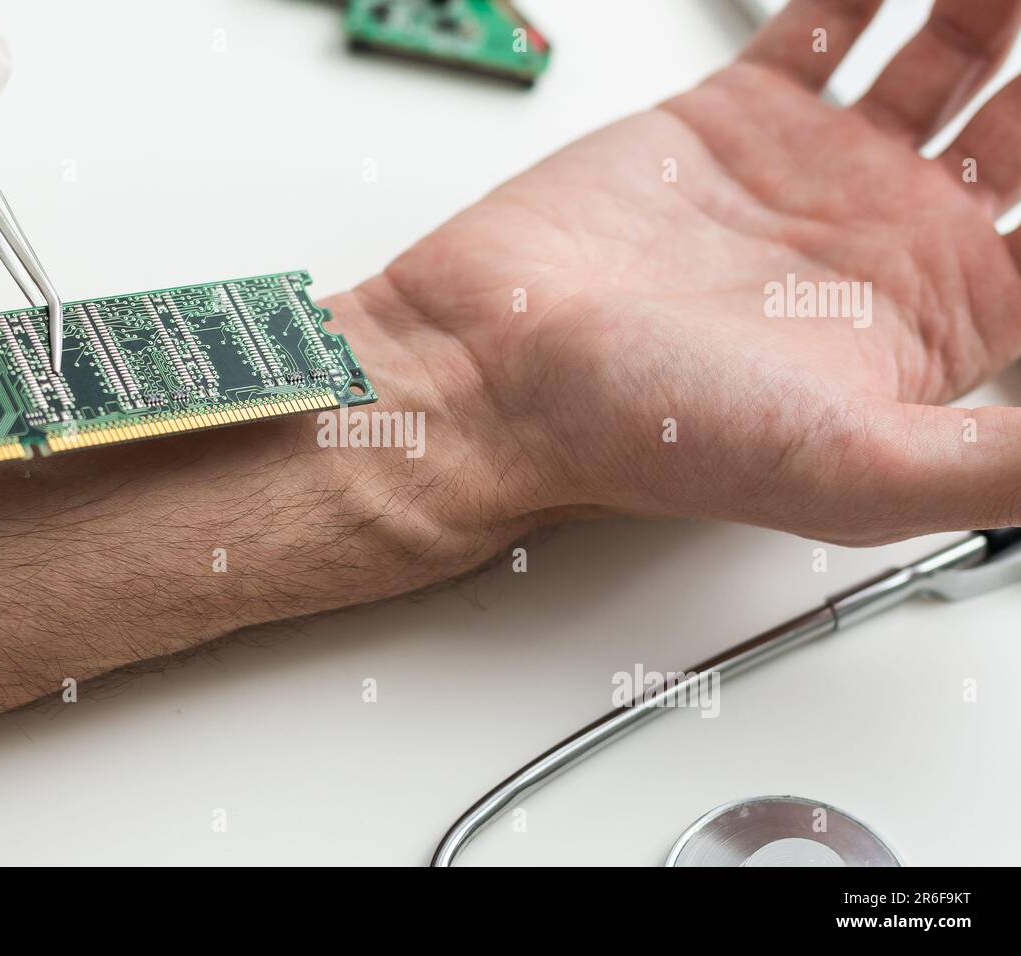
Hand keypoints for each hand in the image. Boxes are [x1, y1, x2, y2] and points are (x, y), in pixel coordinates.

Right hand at [366, 0, 1020, 544]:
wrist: (498, 369)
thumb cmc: (651, 432)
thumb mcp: (860, 472)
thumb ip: (1007, 462)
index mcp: (936, 323)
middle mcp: (886, 242)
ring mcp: (814, 169)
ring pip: (948, 52)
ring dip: (989, 3)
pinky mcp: (739, 114)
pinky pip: (831, 16)